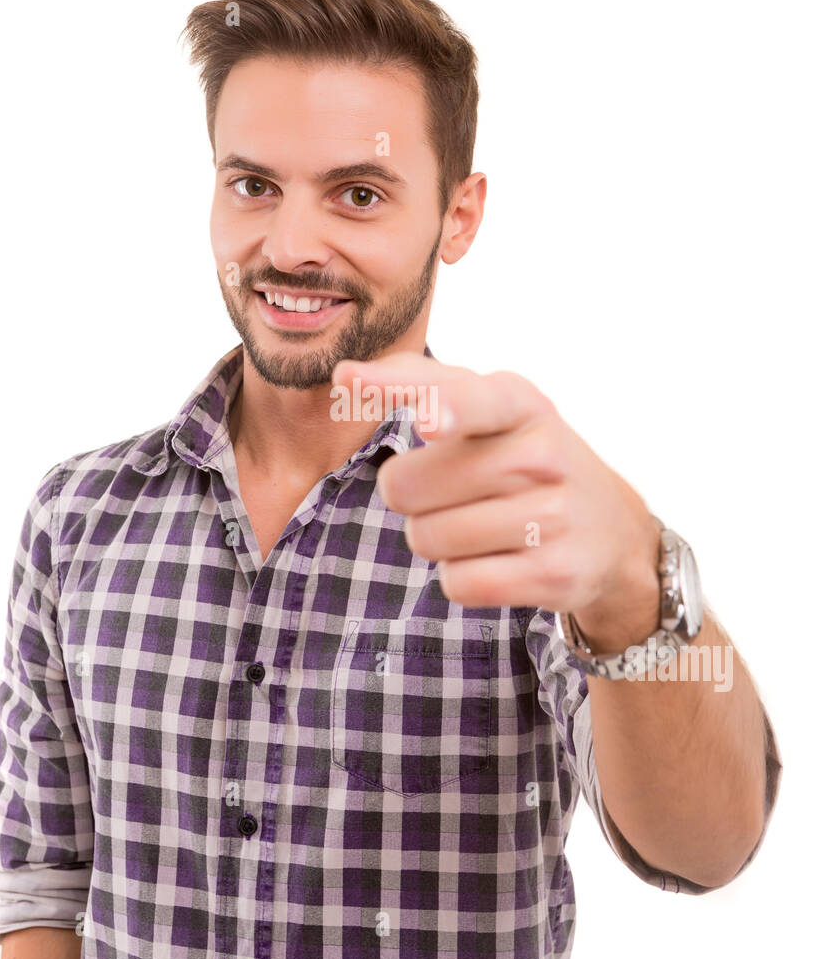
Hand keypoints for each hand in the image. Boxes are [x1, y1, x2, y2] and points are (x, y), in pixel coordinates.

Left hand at [331, 352, 660, 653]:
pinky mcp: (554, 573)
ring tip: (485, 524)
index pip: (467, 398)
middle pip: (404, 486)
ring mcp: (552, 515)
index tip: (425, 423)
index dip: (439, 407)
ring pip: (426, 538)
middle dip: (414, 496)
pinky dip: (463, 576)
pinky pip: (458, 582)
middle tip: (461, 491)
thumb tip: (346, 376)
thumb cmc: (524, 456)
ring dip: (438, 538)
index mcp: (518, 402)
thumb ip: (420, 381)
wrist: (613, 530)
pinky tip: (500, 559)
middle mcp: (541, 453)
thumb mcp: (492, 406)